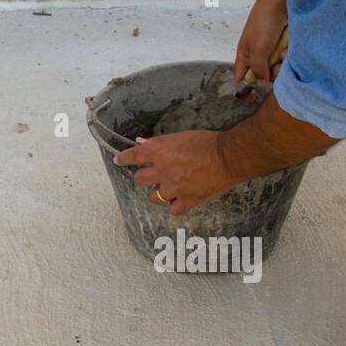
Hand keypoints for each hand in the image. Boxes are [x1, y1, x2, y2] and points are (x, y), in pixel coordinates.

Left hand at [112, 130, 239, 216]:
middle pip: (139, 180)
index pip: (133, 156)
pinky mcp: (188, 200)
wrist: (227, 157)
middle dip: (144, 177)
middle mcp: (162, 171)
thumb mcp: (180, 136)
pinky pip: (174, 209)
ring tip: (169, 188)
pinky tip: (180, 200)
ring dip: (159, 193)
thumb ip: (161, 143)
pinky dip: (175, 205)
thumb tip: (146, 144)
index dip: (124, 158)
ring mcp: (174, 188)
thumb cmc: (206, 142)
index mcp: (158, 152)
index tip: (119, 160)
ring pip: (155, 198)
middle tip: (152, 175)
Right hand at [235, 0, 288, 103]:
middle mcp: (257, 52)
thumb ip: (258, 68)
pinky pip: (285, 57)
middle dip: (270, 75)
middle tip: (277, 70)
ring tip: (285, 54)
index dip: (244, 88)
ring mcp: (271, 48)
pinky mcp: (283, 44)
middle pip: (262, 74)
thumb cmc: (264, 23)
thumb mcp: (258, 49)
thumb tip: (260, 84)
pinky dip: (288, 55)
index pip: (241, 75)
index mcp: (244, 53)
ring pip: (276, 67)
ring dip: (281, 64)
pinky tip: (290, 49)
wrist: (281, 2)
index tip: (250, 100)